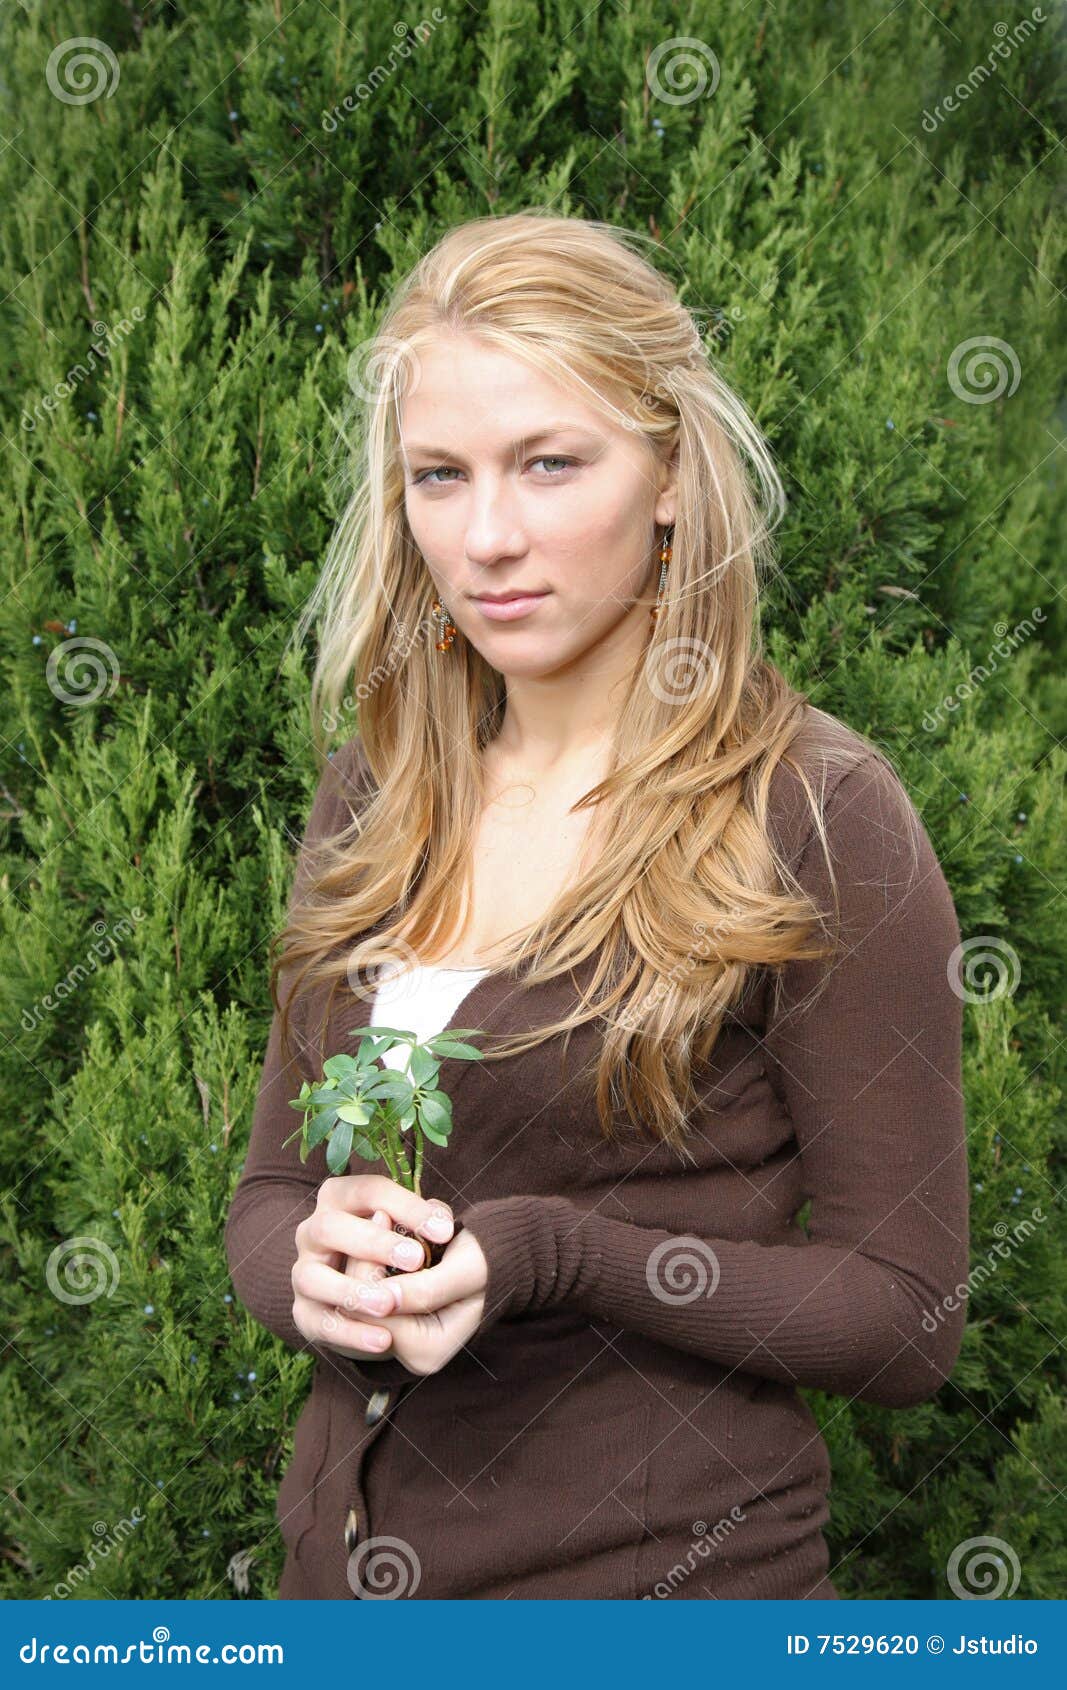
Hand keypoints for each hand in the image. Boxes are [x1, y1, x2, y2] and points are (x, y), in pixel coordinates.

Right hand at [291, 1173, 458, 1360]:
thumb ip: (429, 1226)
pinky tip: (383, 1340)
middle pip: (330, 1226)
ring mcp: (305, 1272)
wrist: (387, 1303)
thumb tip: (440, 1226)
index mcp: (342, 1199)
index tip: (443, 1232)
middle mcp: (315, 1231)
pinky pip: (317, 1323)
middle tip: (415, 1260)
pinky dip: (349, 1333)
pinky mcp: (304, 1312)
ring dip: (350, 1290)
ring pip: (311, 1277)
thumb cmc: (404, 1253)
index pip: (369, 1191)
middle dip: (373, 1243)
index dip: (406, 1207)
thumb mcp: (421, 1234)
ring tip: (388, 1304)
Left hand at [346, 1226, 488, 1375]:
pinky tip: (390, 1230)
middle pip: (364, 1308)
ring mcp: (402, 1335)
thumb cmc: (490, 1262)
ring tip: (384, 1216)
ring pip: (362, 1296)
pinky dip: (377, 1258)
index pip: (377, 1315)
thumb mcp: (463, 1273)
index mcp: (429, 1351)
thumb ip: (424, 1291)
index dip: (370, 1270)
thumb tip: (382, 1299)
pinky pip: (371, 1288)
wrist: (507, 1255)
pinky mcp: (397, 1315)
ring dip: (370, 1255)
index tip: (381, 1219)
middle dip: (367, 1260)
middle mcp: (411, 1351)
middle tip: (380, 1214)